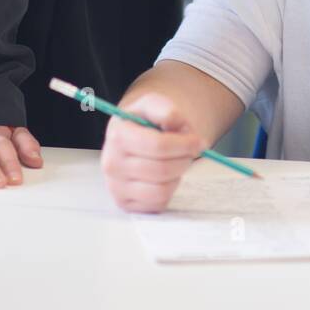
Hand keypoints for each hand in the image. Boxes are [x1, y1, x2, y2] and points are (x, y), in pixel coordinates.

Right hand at [101, 92, 201, 212]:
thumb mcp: (153, 104)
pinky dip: (169, 191)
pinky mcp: (124, 204)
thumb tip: (177, 124)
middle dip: (184, 159)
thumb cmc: (144, 121)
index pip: (158, 145)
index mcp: (118, 135)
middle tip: (190, 151)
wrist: (131, 137)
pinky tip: (165, 177)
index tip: (198, 141)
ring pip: (161, 190)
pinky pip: (157, 204)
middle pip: (162, 169)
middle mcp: (112, 164)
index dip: (184, 144)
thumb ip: (166, 109)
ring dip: (177, 176)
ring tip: (176, 162)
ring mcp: (116, 187)